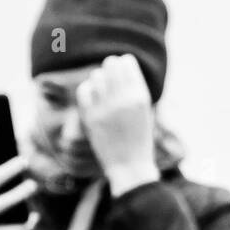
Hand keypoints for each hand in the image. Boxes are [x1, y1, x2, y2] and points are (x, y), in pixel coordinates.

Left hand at [76, 54, 158, 196]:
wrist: (130, 166)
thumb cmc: (140, 138)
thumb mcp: (146, 110)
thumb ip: (135, 90)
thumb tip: (122, 69)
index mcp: (140, 96)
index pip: (127, 62)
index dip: (123, 63)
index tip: (121, 69)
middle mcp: (123, 99)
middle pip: (110, 64)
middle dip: (109, 68)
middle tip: (109, 75)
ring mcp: (106, 108)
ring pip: (95, 75)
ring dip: (98, 78)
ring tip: (101, 87)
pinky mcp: (91, 117)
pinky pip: (84, 91)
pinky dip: (87, 89)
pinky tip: (92, 96)